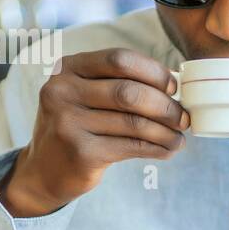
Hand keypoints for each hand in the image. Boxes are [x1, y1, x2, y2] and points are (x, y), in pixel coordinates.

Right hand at [0, 49, 188, 217]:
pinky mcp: (81, 152)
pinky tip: (168, 150)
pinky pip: (132, 146)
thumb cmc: (79, 126)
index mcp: (68, 68)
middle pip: (130, 92)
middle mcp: (62, 91)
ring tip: (180, 137)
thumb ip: (119, 83)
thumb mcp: (86, 95)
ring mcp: (68, 122)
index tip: (174, 87)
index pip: (119, 59)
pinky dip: (157, 148)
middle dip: (165, 106)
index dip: (153, 71)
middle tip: (184, 118)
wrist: (44, 170)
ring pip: (135, 123)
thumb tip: (176, 86)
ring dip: (166, 132)